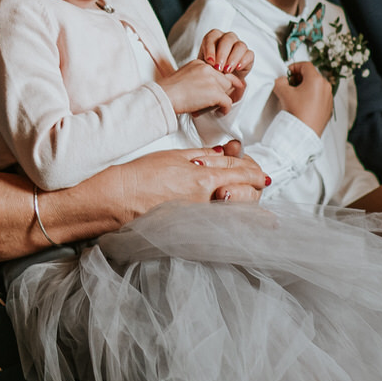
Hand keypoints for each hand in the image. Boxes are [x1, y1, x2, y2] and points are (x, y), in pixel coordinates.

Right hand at [116, 140, 265, 211]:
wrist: (118, 197)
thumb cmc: (140, 174)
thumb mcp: (172, 156)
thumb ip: (200, 155)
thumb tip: (221, 153)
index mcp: (201, 175)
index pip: (235, 170)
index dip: (251, 170)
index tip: (259, 172)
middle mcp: (204, 197)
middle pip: (241, 190)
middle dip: (254, 185)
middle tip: (262, 182)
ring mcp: (198, 215)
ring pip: (234, 210)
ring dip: (248, 204)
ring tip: (263, 209)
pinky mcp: (189, 227)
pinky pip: (218, 224)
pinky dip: (232, 222)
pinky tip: (241, 225)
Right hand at [159, 59, 240, 115]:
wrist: (165, 97)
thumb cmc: (168, 91)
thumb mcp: (183, 77)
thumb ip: (196, 79)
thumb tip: (203, 90)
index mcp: (199, 63)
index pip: (216, 70)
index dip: (218, 82)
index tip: (220, 88)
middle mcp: (207, 68)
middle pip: (224, 78)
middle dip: (222, 90)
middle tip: (217, 100)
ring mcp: (212, 80)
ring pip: (228, 89)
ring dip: (223, 99)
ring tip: (216, 107)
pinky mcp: (215, 93)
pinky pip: (228, 101)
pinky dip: (225, 109)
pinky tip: (220, 112)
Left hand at [198, 29, 252, 80]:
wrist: (221, 79)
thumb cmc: (210, 70)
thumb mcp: (204, 66)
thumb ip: (205, 63)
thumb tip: (210, 64)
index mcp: (214, 37)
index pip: (212, 37)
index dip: (210, 48)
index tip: (209, 61)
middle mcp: (227, 38)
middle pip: (227, 40)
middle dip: (222, 54)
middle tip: (218, 68)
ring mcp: (239, 45)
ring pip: (240, 46)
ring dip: (233, 58)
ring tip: (227, 70)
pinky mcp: (248, 55)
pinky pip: (249, 54)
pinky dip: (243, 61)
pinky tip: (238, 68)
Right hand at [271, 60, 331, 135]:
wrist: (303, 132)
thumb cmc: (297, 113)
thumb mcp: (283, 92)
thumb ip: (280, 81)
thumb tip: (282, 81)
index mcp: (316, 80)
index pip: (305, 65)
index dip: (294, 67)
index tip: (287, 73)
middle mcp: (326, 87)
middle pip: (312, 75)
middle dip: (299, 78)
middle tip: (289, 84)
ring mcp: (329, 98)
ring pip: (316, 86)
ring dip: (305, 87)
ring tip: (295, 96)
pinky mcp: (328, 108)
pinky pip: (320, 97)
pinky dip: (311, 97)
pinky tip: (302, 105)